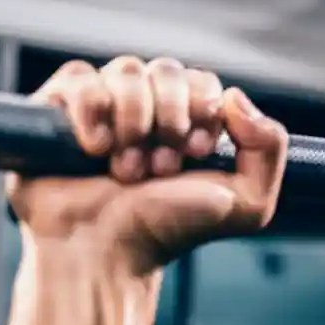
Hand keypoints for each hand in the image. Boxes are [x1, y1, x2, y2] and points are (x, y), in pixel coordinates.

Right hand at [6, 56, 287, 276]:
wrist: (106, 255)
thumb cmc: (170, 230)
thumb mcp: (248, 203)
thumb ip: (269, 148)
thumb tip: (236, 96)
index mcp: (187, 119)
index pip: (202, 80)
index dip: (202, 110)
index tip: (195, 153)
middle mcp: (145, 106)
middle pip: (166, 69)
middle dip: (170, 118)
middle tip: (161, 166)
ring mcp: (101, 106)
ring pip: (126, 70)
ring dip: (134, 121)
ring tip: (127, 169)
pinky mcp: (55, 111)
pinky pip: (77, 77)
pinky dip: (91, 110)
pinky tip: (94, 149)